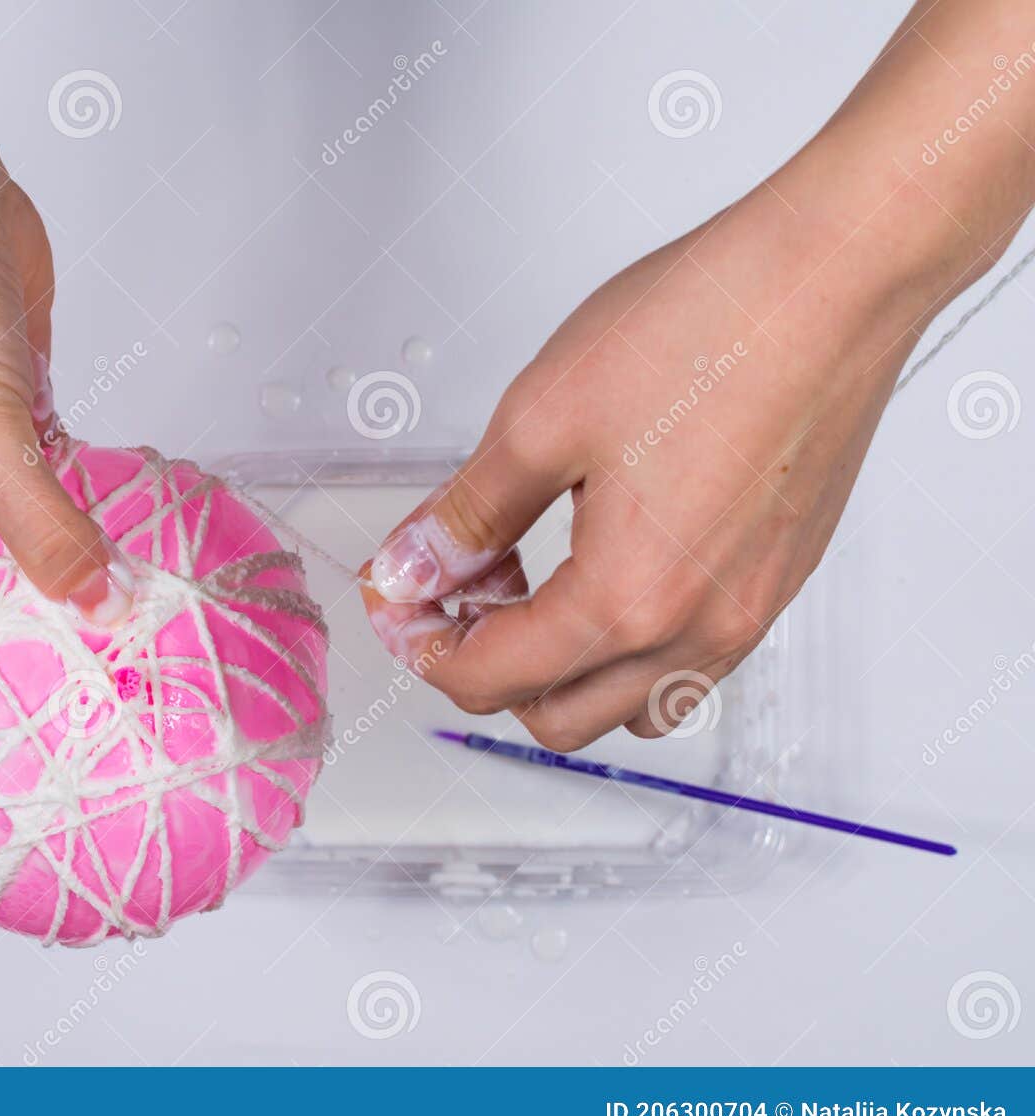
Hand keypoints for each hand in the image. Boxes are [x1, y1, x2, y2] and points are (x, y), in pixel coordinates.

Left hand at [362, 0, 1034, 749]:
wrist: (836, 278)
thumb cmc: (707, 331)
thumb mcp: (540, 420)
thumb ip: (466, 517)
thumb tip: (410, 571)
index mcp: (627, 603)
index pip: (491, 681)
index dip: (422, 646)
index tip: (398, 601)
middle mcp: (698, 632)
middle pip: (558, 717)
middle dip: (488, 666)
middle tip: (458, 587)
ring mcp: (749, 614)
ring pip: (631, 703)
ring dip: (564, 668)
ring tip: (533, 575)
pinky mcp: (779, 580)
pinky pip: (691, 662)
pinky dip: (630, 644)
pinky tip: (607, 559)